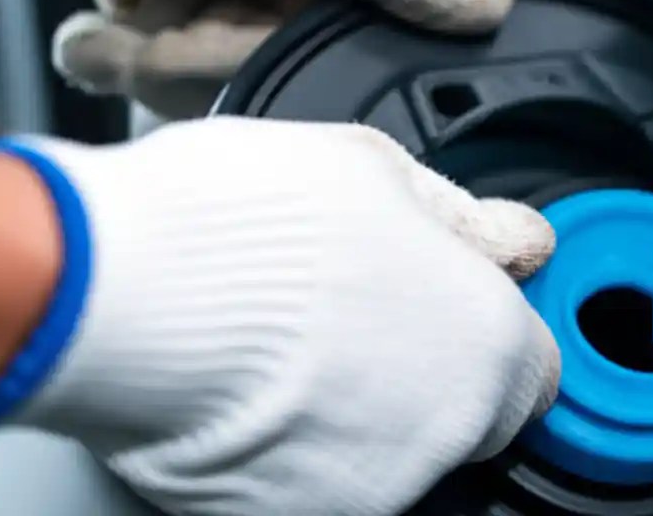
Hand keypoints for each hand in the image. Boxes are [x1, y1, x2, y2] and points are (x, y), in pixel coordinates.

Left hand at [0, 0, 512, 118]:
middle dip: (223, 52)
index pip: (356, 42)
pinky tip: (119, 24)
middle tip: (200, 10)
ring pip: (208, 74)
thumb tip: (496, 1)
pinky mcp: (160, 0)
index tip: (275, 30)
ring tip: (151, 6)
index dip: (309, 53)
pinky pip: (154, 63)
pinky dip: (123, 49)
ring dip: (165, 50)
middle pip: (275, 68)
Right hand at [6, 117, 559, 515]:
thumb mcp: (377, 169)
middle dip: (435, 377)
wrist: (116, 291)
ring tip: (294, 352)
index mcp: (489, 340)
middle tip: (360, 323)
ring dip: (367, 416)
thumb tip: (520, 241)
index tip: (448, 312)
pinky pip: (321, 485)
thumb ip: (464, 221)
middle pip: (472, 420)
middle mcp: (449, 429)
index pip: (536, 372)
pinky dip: (302, 453)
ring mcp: (372, 486)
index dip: (489, 337)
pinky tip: (257, 394)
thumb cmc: (244, 219)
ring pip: (397, 457)